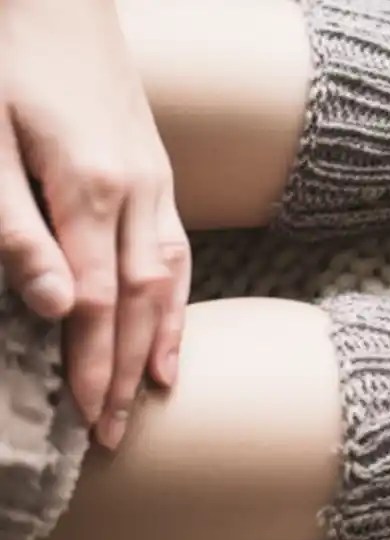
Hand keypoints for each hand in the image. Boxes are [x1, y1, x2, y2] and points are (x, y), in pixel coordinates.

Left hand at [0, 0, 189, 448]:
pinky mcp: (158, 174)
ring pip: (169, 280)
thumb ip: (17, 228)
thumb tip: (54, 307)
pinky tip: (169, 326)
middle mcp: (138, 193)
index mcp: (90, 188)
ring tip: (148, 395)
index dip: (91, 364)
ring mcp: (156, 184)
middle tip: (112, 434)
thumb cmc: (4, 62)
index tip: (84, 419)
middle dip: (124, 370)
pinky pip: (178, 250)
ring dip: (157, 341)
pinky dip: (177, 299)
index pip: (97, 301)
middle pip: (140, 302)